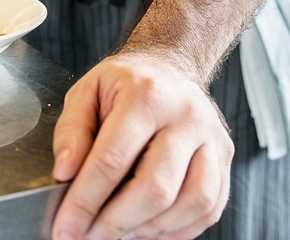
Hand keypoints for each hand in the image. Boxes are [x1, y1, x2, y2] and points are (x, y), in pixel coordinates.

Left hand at [51, 53, 231, 239]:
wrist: (169, 66)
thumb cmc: (126, 83)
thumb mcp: (87, 91)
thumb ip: (71, 131)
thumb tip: (66, 174)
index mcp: (147, 95)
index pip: (112, 160)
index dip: (84, 202)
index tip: (65, 228)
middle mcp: (186, 115)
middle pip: (156, 187)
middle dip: (115, 222)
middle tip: (87, 238)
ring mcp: (212, 138)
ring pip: (192, 202)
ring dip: (151, 229)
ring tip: (120, 234)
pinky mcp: (224, 157)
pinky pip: (211, 207)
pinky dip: (179, 230)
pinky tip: (149, 229)